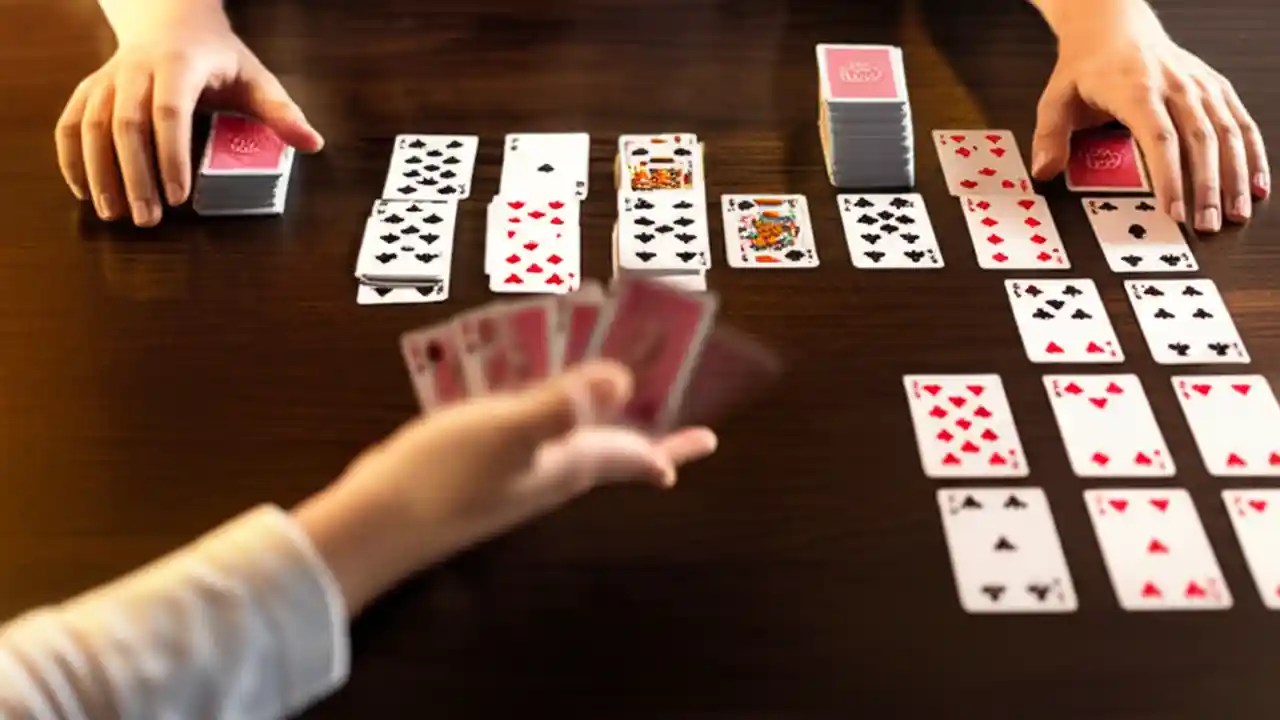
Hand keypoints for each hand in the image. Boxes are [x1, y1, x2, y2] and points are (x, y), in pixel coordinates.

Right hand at [55, 13, 322, 226]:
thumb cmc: (217, 56)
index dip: (172, 156)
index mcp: (180, 65)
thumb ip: (281, 112)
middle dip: (135, 175)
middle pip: (126, 124)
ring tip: (115, 214)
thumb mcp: (255, 77)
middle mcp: (136, 70)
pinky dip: (72, 159)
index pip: (170, 112)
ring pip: (91, 125)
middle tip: (148, 218)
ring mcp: (108, 80)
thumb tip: (313, 143)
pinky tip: (84, 192)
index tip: (180, 197)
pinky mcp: (89, 91)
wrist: (170, 19)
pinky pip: (70, 124)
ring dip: (99, 173)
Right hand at [294, 362, 717, 614]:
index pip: (634, 456)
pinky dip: (554, 418)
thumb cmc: (444, 476)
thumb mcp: (507, 431)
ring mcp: (517, 474)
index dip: (672, 448)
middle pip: (613, 454)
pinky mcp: (484, 467)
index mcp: (567, 465)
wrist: (382, 523)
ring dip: (605, 426)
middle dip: (649, 439)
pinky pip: (537, 439)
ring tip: (621, 405)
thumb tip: (623, 379)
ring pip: (577, 448)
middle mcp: (550, 473)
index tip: (708, 442)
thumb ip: (562, 405)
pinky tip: (539, 406)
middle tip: (682, 434)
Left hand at [1030, 3, 1267, 232]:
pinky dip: (1252, 154)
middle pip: (1199, 139)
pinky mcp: (1215, 88)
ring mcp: (1199, 86)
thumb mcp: (1056, 98)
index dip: (1170, 177)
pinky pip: (1240, 122)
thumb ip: (1049, 135)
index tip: (1172, 211)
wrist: (1114, 27)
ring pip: (1226, 132)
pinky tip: (1255, 185)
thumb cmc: (1087, 67)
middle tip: (1205, 225)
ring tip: (1234, 214)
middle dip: (1206, 186)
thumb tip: (1044, 171)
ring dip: (1234, 176)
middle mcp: (1175, 85)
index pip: (1160, 138)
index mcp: (1135, 89)